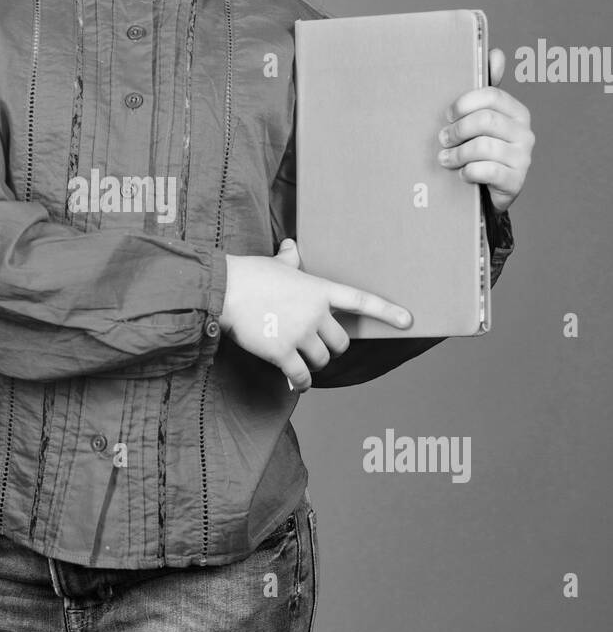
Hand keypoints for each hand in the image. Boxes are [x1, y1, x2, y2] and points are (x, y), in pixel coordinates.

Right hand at [220, 238, 412, 390]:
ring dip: (314, 364)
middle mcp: (315, 313)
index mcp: (319, 289)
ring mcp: (300, 333)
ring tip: (300, 360)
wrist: (223, 290)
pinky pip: (301, 376)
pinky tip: (297, 385)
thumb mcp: (276, 262)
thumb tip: (291, 246)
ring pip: (322, 360)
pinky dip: (301, 384)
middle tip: (318, 347)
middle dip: (332, 348)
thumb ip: (290, 258)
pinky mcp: (282, 352)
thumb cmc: (248, 274)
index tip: (408, 321)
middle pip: (341, 342)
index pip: (361, 300)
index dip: (387, 312)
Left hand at [437, 47, 533, 214]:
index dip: (464, 104)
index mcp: (516, 112)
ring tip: (445, 159)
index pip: (491, 95)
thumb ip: (484, 91)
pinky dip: (468, 172)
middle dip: (457, 130)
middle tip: (442, 139)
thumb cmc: (478, 151)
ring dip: (457, 153)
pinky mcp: (516, 181)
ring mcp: (523, 158)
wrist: (486, 192)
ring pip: (483, 146)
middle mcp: (525, 132)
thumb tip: (496, 53)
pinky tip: (462, 174)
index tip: (448, 115)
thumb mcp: (479, 121)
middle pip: (484, 121)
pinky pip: (487, 170)